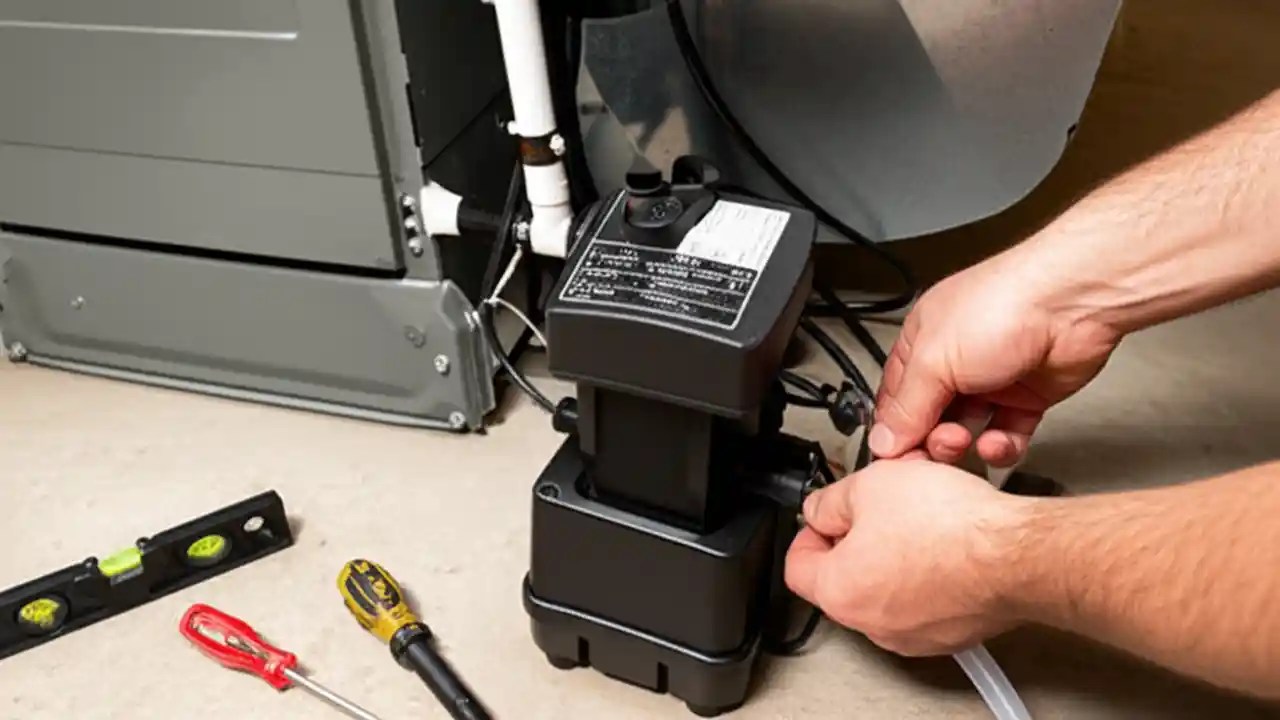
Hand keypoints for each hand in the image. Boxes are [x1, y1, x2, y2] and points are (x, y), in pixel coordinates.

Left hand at [784, 457, 1033, 655]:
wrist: (1015, 555)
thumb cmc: (948, 526)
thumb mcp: (870, 486)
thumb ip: (830, 502)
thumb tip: (820, 510)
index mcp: (840, 592)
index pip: (798, 566)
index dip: (808, 533)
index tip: (824, 516)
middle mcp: (873, 625)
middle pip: (845, 579)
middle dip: (857, 539)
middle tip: (876, 509)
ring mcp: (915, 635)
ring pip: (887, 589)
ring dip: (895, 555)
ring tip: (916, 520)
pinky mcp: (952, 634)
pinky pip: (925, 600)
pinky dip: (929, 574)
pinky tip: (946, 542)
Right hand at [871, 255, 1121, 465]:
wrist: (1072, 304)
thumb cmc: (1002, 307)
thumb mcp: (934, 361)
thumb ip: (905, 407)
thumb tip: (883, 441)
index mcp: (921, 344)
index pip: (895, 400)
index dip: (894, 431)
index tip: (897, 459)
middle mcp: (954, 362)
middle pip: (929, 420)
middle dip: (931, 440)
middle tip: (940, 446)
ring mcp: (991, 381)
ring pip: (966, 431)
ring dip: (965, 445)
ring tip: (968, 440)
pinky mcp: (1026, 398)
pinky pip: (1005, 435)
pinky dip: (1000, 446)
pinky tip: (997, 442)